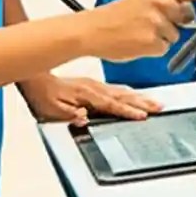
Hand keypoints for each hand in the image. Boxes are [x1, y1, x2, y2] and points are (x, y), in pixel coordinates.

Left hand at [19, 73, 161, 124]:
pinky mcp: (94, 84)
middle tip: (159, 107)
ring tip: (154, 102)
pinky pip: (117, 88)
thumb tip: (84, 117)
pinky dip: (130, 92)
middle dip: (142, 102)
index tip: (142, 116)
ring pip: (122, 91)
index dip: (127, 111)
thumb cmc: (43, 96)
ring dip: (139, 97)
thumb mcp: (50, 110)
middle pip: (122, 96)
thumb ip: (68, 114)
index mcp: (86, 95)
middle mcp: (94, 88)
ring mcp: (95, 85)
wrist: (37, 79)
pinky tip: (136, 95)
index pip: (111, 104)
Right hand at [89, 0, 195, 61]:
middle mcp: (163, 2)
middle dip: (175, 22)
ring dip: (161, 37)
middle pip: (188, 17)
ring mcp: (159, 22)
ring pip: (176, 36)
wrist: (92, 29)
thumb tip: (190, 15)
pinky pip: (165, 49)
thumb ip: (170, 3)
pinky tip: (137, 42)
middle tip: (148, 20)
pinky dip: (154, 49)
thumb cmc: (118, 15)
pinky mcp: (153, 41)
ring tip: (139, 31)